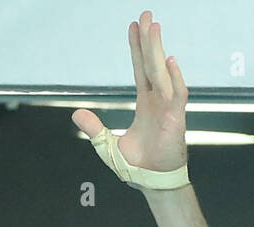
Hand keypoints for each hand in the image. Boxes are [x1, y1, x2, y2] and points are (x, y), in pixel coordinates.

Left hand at [72, 10, 187, 176]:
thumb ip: (94, 129)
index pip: (142, 68)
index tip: (134, 25)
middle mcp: (159, 101)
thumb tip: (76, 114)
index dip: (137, 47)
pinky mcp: (175, 121)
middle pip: (153, 63)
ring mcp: (168, 109)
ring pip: (163, 73)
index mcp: (146, 102)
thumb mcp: (107, 146)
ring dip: (158, 49)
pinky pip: (177, 95)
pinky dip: (175, 78)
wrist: (151, 184)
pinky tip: (170, 61)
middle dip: (150, 39)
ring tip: (155, 27)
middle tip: (147, 14)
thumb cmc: (137, 167)